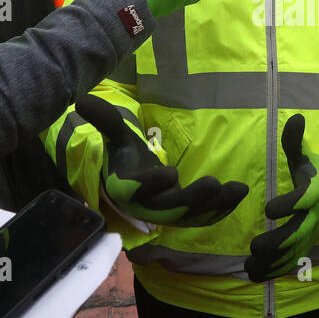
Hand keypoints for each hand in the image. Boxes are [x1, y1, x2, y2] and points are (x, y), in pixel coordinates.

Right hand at [77, 94, 246, 226]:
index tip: (171, 172)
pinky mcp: (183, 217)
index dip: (152, 184)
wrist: (132, 177)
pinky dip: (221, 209)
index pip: (137, 190)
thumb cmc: (124, 155)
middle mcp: (145, 207)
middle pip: (169, 209)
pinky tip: (238, 194)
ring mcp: (166, 215)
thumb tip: (81, 99)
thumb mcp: (116, 136)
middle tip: (213, 184)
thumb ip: (105, 121)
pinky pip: (203, 217)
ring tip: (237, 189)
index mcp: (125, 188)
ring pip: (191, 216)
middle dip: (193, 199)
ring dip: (215, 205)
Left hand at [246, 114, 318, 281]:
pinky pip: (291, 262)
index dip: (289, 205)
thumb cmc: (314, 174)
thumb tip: (294, 117)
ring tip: (249, 265)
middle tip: (254, 246)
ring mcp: (310, 234)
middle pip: (298, 233)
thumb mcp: (305, 157)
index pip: (304, 200)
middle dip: (277, 242)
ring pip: (293, 253)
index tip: (270, 209)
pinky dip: (273, 270)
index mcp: (313, 192)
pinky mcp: (305, 246)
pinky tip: (254, 274)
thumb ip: (295, 141)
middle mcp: (314, 217)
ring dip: (272, 262)